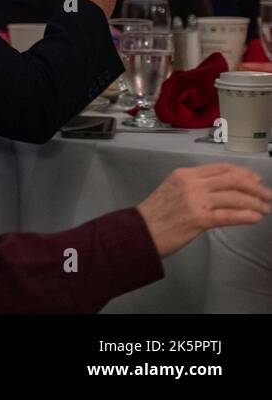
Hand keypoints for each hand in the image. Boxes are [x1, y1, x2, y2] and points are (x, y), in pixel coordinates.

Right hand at [138, 164, 270, 257]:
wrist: (140, 231)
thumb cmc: (156, 214)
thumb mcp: (173, 190)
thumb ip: (195, 186)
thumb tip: (223, 189)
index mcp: (185, 174)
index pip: (221, 168)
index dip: (242, 173)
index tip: (255, 179)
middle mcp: (191, 183)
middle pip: (231, 180)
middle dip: (254, 187)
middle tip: (267, 195)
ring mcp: (195, 200)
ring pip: (234, 197)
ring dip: (254, 203)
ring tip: (265, 208)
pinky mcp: (199, 219)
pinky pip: (228, 215)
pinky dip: (246, 215)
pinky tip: (256, 217)